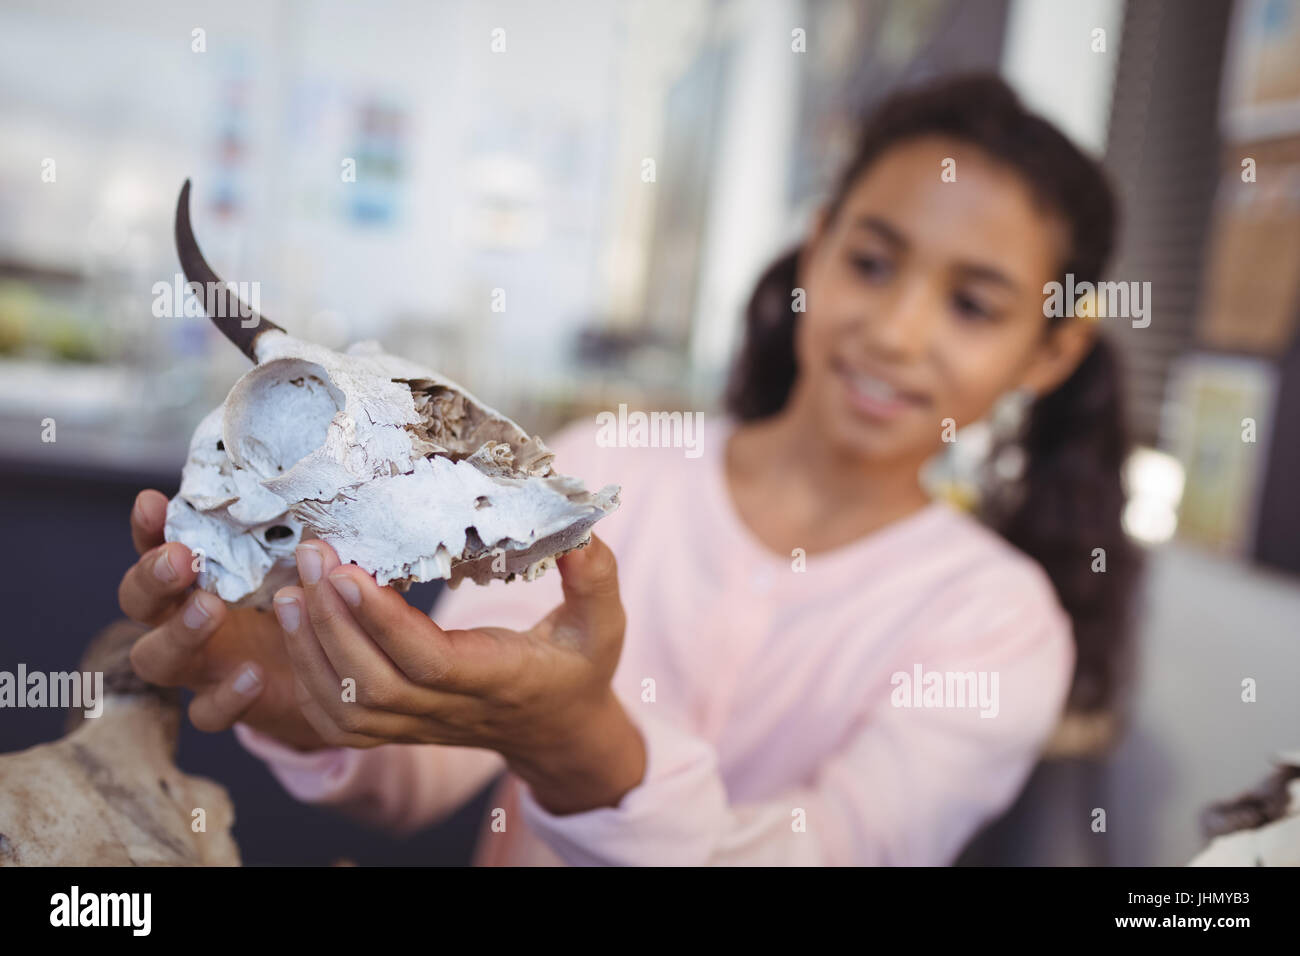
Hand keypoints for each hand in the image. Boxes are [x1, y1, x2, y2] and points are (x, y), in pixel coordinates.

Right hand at [119, 490, 329, 750]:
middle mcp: (182, 619)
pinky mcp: (224, 705)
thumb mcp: (298, 561)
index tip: (153, 502)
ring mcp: (198, 665)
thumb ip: (289, 536)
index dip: (147, 528)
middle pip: (137, 602)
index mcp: (196, 577)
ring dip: (178, 633)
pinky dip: (226, 696)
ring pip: (155, 658)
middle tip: (181, 558)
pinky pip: (206, 711)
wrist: (327, 669)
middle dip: (152, 578)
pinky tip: (253, 674)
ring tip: (210, 608)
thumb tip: (311, 489)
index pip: (153, 547)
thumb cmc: (304, 597)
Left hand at [274, 535, 646, 814]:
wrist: (559, 732)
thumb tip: (578, 530)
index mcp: (501, 680)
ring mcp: (420, 726)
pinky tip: (294, 628)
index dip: (384, 621)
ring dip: (308, 649)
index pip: (431, 662)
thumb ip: (594, 577)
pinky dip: (306, 679)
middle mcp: (453, 710)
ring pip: (346, 707)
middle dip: (331, 620)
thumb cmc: (579, 669)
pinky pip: (338, 722)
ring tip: (289, 588)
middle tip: (311, 557)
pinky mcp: (398, 728)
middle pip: (373, 683)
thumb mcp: (603, 622)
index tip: (349, 570)